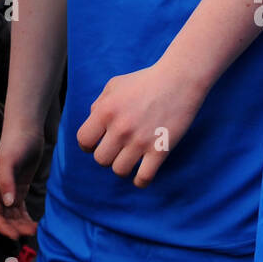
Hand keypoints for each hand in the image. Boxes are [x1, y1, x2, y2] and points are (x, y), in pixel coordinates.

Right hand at [0, 126, 42, 238]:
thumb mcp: (9, 161)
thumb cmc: (15, 143)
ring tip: (35, 229)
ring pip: (11, 216)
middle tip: (30, 232)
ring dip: (21, 225)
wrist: (26, 130)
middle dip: (14, 227)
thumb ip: (7, 182)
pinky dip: (25, 218)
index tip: (15, 235)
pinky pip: (19, 210)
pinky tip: (34, 223)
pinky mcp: (19, 189)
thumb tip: (7, 204)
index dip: (2, 226)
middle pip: (2, 218)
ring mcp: (8, 191)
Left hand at [76, 61, 202, 187]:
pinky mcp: (160, 150)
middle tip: (116, 149)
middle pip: (101, 160)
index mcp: (106, 111)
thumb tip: (92, 124)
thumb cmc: (145, 81)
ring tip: (129, 158)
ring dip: (122, 166)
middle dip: (106, 155)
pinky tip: (140, 176)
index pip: (84, 140)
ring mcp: (140, 141)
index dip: (87, 144)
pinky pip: (144, 177)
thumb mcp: (115, 85)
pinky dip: (140, 181)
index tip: (96, 144)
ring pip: (120, 171)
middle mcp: (120, 128)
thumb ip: (99, 105)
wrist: (178, 80)